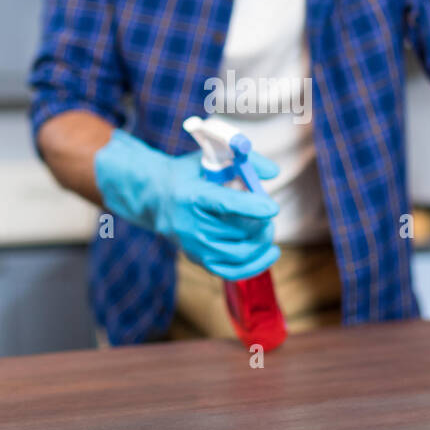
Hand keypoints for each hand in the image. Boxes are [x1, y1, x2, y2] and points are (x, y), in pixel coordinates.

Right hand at [94, 129, 279, 279]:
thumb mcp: (211, 158)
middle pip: (235, 231)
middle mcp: (189, 225)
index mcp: (191, 195)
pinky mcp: (197, 260)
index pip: (224, 204)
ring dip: (261, 242)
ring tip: (267, 228)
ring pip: (238, 253)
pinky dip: (255, 265)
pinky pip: (231, 271)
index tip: (272, 207)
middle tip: (269, 212)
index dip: (250, 207)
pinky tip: (269, 253)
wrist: (155, 198)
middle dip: (261, 223)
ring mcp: (193, 246)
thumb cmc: (189, 175)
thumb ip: (244, 160)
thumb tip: (274, 172)